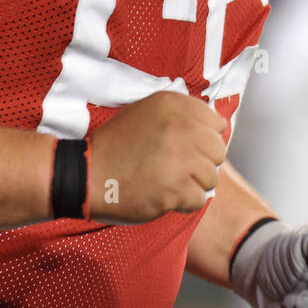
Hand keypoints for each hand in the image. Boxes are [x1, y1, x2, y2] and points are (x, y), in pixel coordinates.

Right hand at [89, 91, 226, 224]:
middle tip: (177, 168)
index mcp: (174, 105)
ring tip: (168, 181)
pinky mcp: (176, 188)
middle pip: (218, 151)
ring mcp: (180, 159)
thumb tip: (215, 127)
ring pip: (211, 177)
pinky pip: (199, 200)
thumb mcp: (146, 112)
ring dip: (193, 184)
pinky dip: (183, 202)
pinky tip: (163, 195)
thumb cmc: (117, 145)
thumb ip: (180, 115)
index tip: (187, 147)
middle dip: (202, 163)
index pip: (216, 123)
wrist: (89, 173)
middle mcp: (181, 128)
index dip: (204, 139)